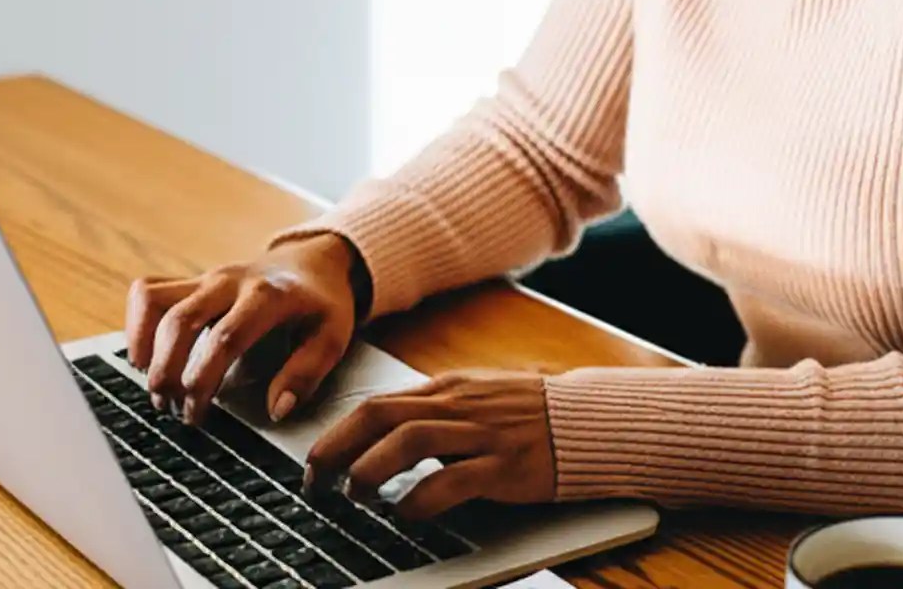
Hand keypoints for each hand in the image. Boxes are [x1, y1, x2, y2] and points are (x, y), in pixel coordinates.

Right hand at [125, 233, 357, 424]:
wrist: (312, 262)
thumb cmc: (322, 304)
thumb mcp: (333, 336)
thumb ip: (307, 372)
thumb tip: (277, 410)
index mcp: (269, 296)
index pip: (225, 338)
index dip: (204, 379)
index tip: (196, 414)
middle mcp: (231, 281)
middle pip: (180, 321)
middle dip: (167, 371)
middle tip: (170, 409)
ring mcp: (206, 278)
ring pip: (155, 300)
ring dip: (144, 347)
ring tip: (155, 388)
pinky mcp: (191, 280)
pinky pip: (148, 291)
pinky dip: (136, 324)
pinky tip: (145, 357)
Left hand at [306, 370, 554, 520]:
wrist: (587, 421)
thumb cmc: (530, 414)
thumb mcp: (476, 399)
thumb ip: (435, 411)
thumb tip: (386, 431)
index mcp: (447, 389)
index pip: (377, 405)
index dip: (337, 434)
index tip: (315, 460)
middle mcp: (458, 405)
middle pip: (380, 417)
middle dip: (338, 449)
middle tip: (316, 480)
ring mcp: (481, 434)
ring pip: (408, 442)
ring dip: (370, 471)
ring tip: (354, 496)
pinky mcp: (503, 465)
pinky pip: (451, 481)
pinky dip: (419, 499)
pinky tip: (405, 513)